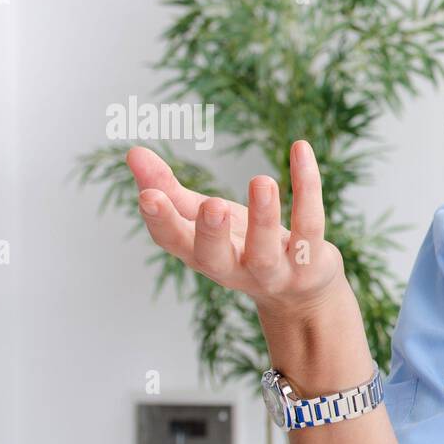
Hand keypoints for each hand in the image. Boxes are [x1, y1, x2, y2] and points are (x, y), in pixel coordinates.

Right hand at [126, 140, 347, 321]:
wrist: (302, 294)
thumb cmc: (244, 246)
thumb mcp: (205, 219)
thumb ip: (168, 189)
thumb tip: (132, 152)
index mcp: (203, 256)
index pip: (175, 244)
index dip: (161, 222)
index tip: (148, 195)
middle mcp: (235, 269)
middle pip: (216, 258)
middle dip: (211, 233)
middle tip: (212, 205)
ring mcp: (275, 271)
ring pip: (267, 250)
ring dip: (264, 216)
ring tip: (261, 180)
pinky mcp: (311, 262)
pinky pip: (310, 224)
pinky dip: (307, 188)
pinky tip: (300, 149)